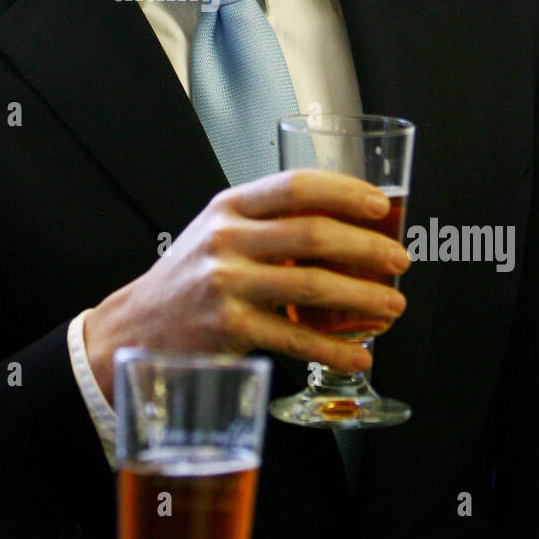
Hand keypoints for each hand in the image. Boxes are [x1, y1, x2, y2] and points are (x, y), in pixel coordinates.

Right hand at [85, 170, 409, 403]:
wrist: (139, 326)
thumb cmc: (192, 277)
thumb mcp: (220, 232)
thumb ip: (270, 224)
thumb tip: (347, 227)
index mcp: (229, 207)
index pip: (295, 185)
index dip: (344, 192)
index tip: (381, 205)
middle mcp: (226, 239)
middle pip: (312, 233)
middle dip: (367, 247)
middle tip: (399, 259)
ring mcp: (226, 283)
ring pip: (311, 284)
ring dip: (363, 296)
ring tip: (392, 304)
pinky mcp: (230, 328)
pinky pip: (295, 337)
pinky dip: (334, 348)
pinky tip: (359, 353)